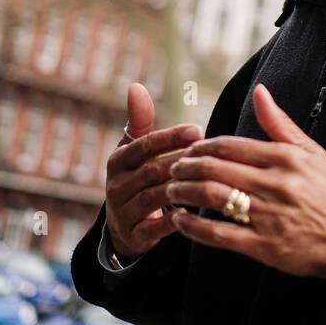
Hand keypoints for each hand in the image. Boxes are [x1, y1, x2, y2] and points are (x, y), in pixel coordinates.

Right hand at [103, 83, 202, 259]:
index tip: (197, 130)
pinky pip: (155, 229)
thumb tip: (135, 86)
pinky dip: (175, 222)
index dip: (169, 138)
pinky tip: (196, 212)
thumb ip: (139, 121)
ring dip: (181, 188)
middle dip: (180, 163)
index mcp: (117, 162)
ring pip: (154, 198)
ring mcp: (122, 213)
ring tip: (208, 181)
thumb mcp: (133, 151)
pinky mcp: (134, 237)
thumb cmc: (136, 178)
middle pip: (151, 171)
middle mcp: (115, 187)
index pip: (143, 145)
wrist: (124, 227)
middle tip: (210, 156)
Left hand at [165, 84, 325, 284]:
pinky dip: (194, 227)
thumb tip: (260, 92)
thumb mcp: (314, 152)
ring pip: (213, 198)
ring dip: (184, 192)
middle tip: (172, 170)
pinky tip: (181, 221)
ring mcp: (268, 216)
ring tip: (171, 191)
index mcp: (285, 159)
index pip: (230, 145)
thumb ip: (281, 123)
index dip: (201, 146)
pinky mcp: (264, 247)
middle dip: (185, 168)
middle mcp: (275, 185)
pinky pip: (220, 235)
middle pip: (215, 169)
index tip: (188, 150)